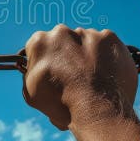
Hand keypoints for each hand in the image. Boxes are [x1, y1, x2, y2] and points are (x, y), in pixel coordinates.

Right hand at [22, 25, 139, 140]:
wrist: (97, 108)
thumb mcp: (31, 93)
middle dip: (66, 54)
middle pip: (62, 40)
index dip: (45, 61)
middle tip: (73, 77)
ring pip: (85, 41)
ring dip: (86, 54)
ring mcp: (87, 33)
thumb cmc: (61, 102)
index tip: (52, 74)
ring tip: (93, 79)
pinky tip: (106, 73)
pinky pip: (105, 44)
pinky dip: (106, 55)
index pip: (38, 47)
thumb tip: (36, 69)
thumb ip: (30, 73)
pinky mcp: (109, 38)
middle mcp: (62, 31)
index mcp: (39, 42)